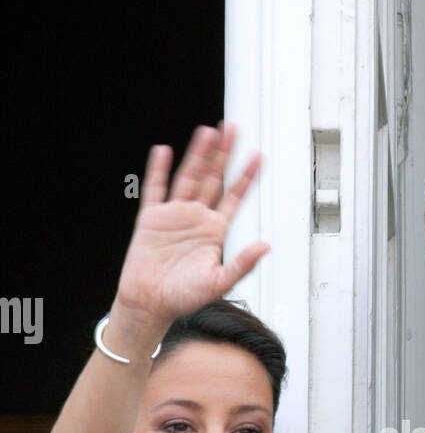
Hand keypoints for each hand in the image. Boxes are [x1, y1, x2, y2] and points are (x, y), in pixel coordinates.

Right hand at [115, 123, 269, 327]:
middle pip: (213, 178)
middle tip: (232, 128)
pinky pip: (155, 189)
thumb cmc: (184, 297)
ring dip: (198, 154)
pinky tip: (165, 151)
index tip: (259, 156)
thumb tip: (266, 246)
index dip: (247, 176)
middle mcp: (196, 218)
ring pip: (189, 177)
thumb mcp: (219, 282)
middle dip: (224, 153)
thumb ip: (242, 263)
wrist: (151, 304)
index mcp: (215, 231)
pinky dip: (159, 170)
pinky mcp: (151, 218)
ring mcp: (174, 215)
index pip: (235, 196)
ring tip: (208, 132)